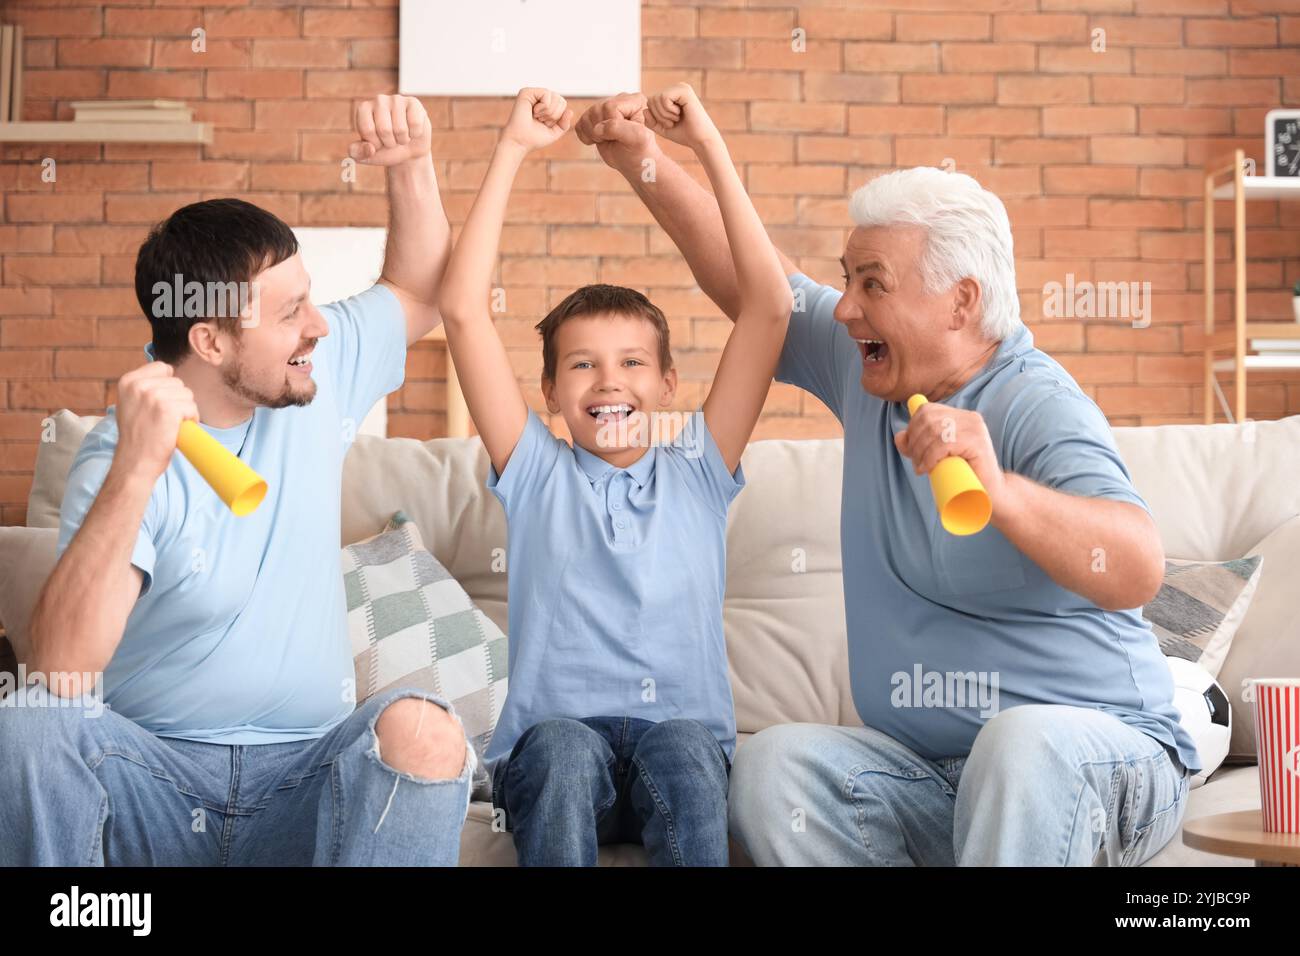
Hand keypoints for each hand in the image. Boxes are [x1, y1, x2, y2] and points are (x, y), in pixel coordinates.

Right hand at [113, 362, 199, 480]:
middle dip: (177, 400)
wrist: (135, 462)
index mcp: (128, 381)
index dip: (168, 386)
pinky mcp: (168, 409)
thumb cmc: (138, 435)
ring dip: (185, 411)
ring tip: (170, 425)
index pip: (163, 367)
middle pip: (178, 382)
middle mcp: (139, 385)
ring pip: (187, 394)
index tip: (160, 405)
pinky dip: (191, 419)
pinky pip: (192, 407)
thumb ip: (145, 386)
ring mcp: (153, 396)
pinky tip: (177, 430)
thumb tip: (168, 369)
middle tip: (164, 419)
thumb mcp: (131, 403)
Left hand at [348, 94, 431, 165]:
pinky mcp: (413, 102)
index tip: (378, 143)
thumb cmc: (387, 150)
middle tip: (392, 140)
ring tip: (402, 136)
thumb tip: (369, 148)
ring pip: (401, 129)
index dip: (375, 143)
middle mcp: (378, 100)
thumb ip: (359, 153)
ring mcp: (396, 99)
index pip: (367, 129)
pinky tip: (412, 130)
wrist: (409, 150)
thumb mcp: (369, 155)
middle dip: (390, 143)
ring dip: (403, 140)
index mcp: (364, 109)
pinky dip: (415, 134)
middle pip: (384, 129)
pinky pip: (415, 123)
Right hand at [501, 88, 572, 151]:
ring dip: (548, 112)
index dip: (558, 116)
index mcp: (546, 105)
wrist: (520, 141)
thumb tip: (570, 111)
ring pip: (555, 96)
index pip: (563, 103)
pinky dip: (543, 107)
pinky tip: (534, 111)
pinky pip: (546, 94)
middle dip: (554, 114)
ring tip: (537, 116)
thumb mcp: (555, 132)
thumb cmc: (535, 138)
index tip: (545, 123)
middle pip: (561, 99)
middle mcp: (539, 98)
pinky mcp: (527, 92)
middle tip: (541, 120)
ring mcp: (533, 94)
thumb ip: (564, 123)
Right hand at [576, 92, 659, 172]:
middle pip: (597, 110)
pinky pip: (580, 124)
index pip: (611, 107)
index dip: (612, 125)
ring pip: (586, 116)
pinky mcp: (594, 118)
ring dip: (594, 134)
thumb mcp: (637, 139)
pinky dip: (586, 137)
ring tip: (608, 140)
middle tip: (614, 140)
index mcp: (635, 101)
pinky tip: (599, 141)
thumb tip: (598, 128)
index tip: (621, 136)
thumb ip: (620, 129)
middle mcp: (619, 100)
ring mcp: (605, 108)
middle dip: (602, 130)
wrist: (634, 161)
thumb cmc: (640, 151)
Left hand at [645, 82, 719, 150]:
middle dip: (659, 116)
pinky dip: (668, 111)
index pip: (650, 102)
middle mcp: (676, 88)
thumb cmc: (684, 134)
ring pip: (656, 98)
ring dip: (664, 115)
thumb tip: (644, 110)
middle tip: (672, 123)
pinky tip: (679, 114)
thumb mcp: (662, 128)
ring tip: (676, 119)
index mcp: (672, 94)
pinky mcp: (684, 90)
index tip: (669, 124)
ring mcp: (681, 87)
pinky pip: (664, 98)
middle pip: (651, 99)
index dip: (655, 117)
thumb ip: (650, 121)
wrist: (701, 140)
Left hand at [894, 402, 1006, 506]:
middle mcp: (969, 417)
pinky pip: (945, 443)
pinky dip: (931, 456)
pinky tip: (929, 468)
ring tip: (922, 468)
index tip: (911, 449)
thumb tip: (899, 436)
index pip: (927, 410)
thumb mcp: (934, 456)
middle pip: (928, 420)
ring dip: (921, 451)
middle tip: (917, 463)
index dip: (912, 429)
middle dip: (915, 442)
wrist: (990, 494)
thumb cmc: (961, 475)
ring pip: (935, 431)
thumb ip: (916, 445)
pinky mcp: (978, 443)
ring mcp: (975, 429)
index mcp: (960, 416)